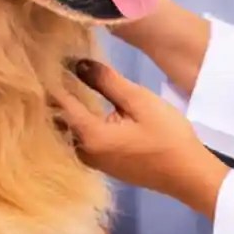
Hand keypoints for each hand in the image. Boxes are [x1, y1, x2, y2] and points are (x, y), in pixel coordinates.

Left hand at [54, 59, 229, 218]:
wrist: (187, 174)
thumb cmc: (167, 136)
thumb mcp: (139, 101)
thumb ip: (107, 81)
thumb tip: (78, 63)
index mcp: (89, 136)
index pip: (59, 103)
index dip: (50, 79)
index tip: (46, 59)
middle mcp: (82, 151)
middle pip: (55, 120)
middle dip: (51, 95)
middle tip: (50, 68)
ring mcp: (90, 161)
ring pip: (65, 130)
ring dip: (62, 109)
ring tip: (62, 81)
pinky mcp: (100, 163)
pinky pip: (76, 139)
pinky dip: (74, 121)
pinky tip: (80, 105)